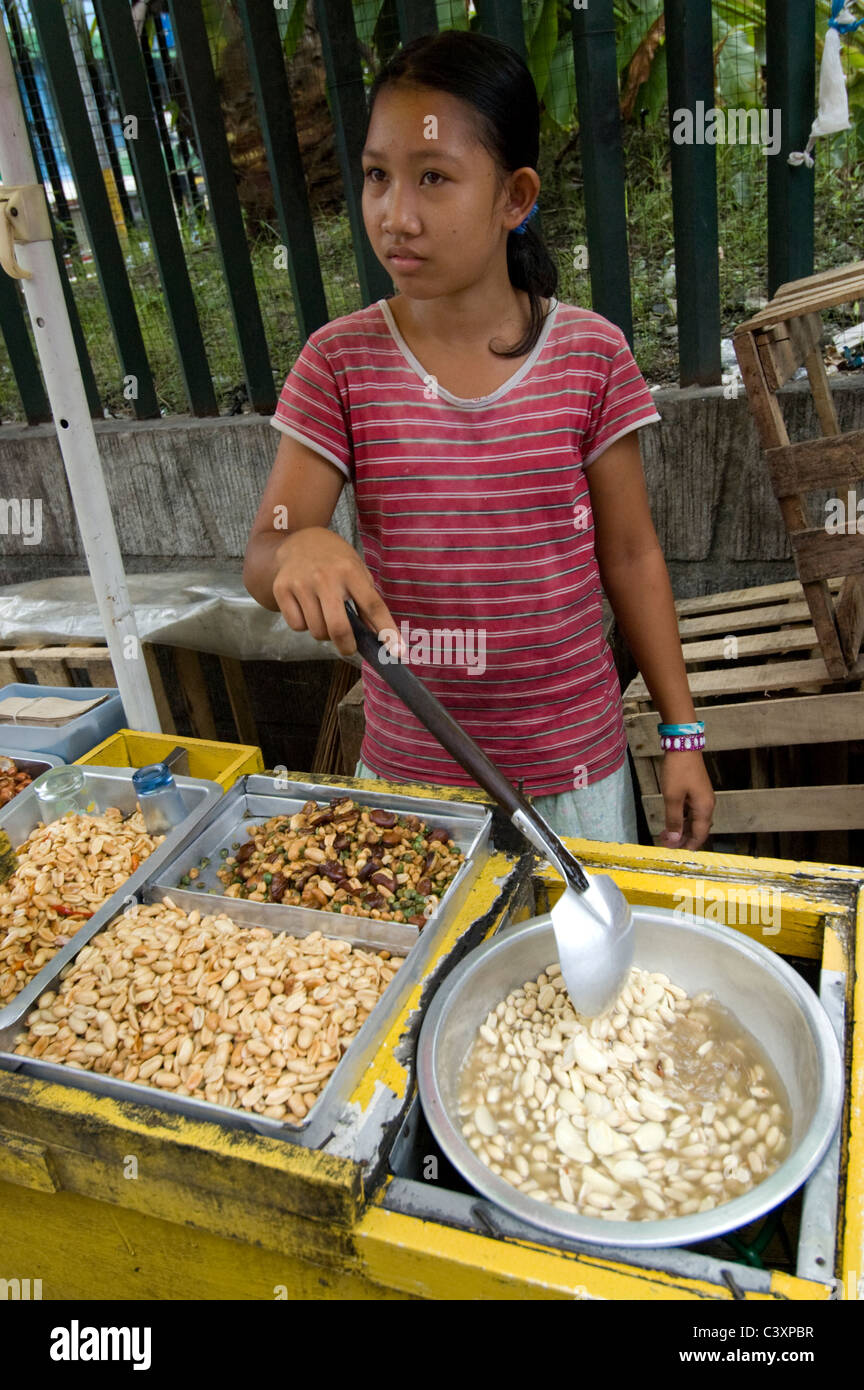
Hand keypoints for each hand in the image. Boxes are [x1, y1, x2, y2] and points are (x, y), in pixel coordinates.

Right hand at [272, 527, 397, 656]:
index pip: (373, 606)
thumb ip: (367, 602)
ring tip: (324, 615)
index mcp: (350, 571)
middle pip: (338, 627)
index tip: (397, 652)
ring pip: (316, 630)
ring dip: (324, 633)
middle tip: (349, 647)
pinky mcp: (281, 589)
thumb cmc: (334, 560)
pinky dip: (304, 625)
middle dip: (347, 646)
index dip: (387, 631)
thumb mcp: (357, 571)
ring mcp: (301, 583)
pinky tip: (307, 609)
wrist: (298, 539)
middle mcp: (325, 577)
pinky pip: (297, 625)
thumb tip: (378, 637)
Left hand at [658, 751, 714, 850]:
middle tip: (666, 843)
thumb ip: (673, 820)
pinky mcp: (696, 792)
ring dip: (680, 828)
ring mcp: (702, 798)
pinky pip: (690, 811)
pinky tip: (670, 820)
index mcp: (704, 808)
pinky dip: (681, 818)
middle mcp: (706, 805)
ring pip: (693, 820)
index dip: (688, 846)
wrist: (683, 746)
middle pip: (697, 829)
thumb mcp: (672, 797)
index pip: (700, 835)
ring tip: (665, 834)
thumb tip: (674, 839)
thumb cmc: (678, 770)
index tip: (674, 852)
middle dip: (682, 839)